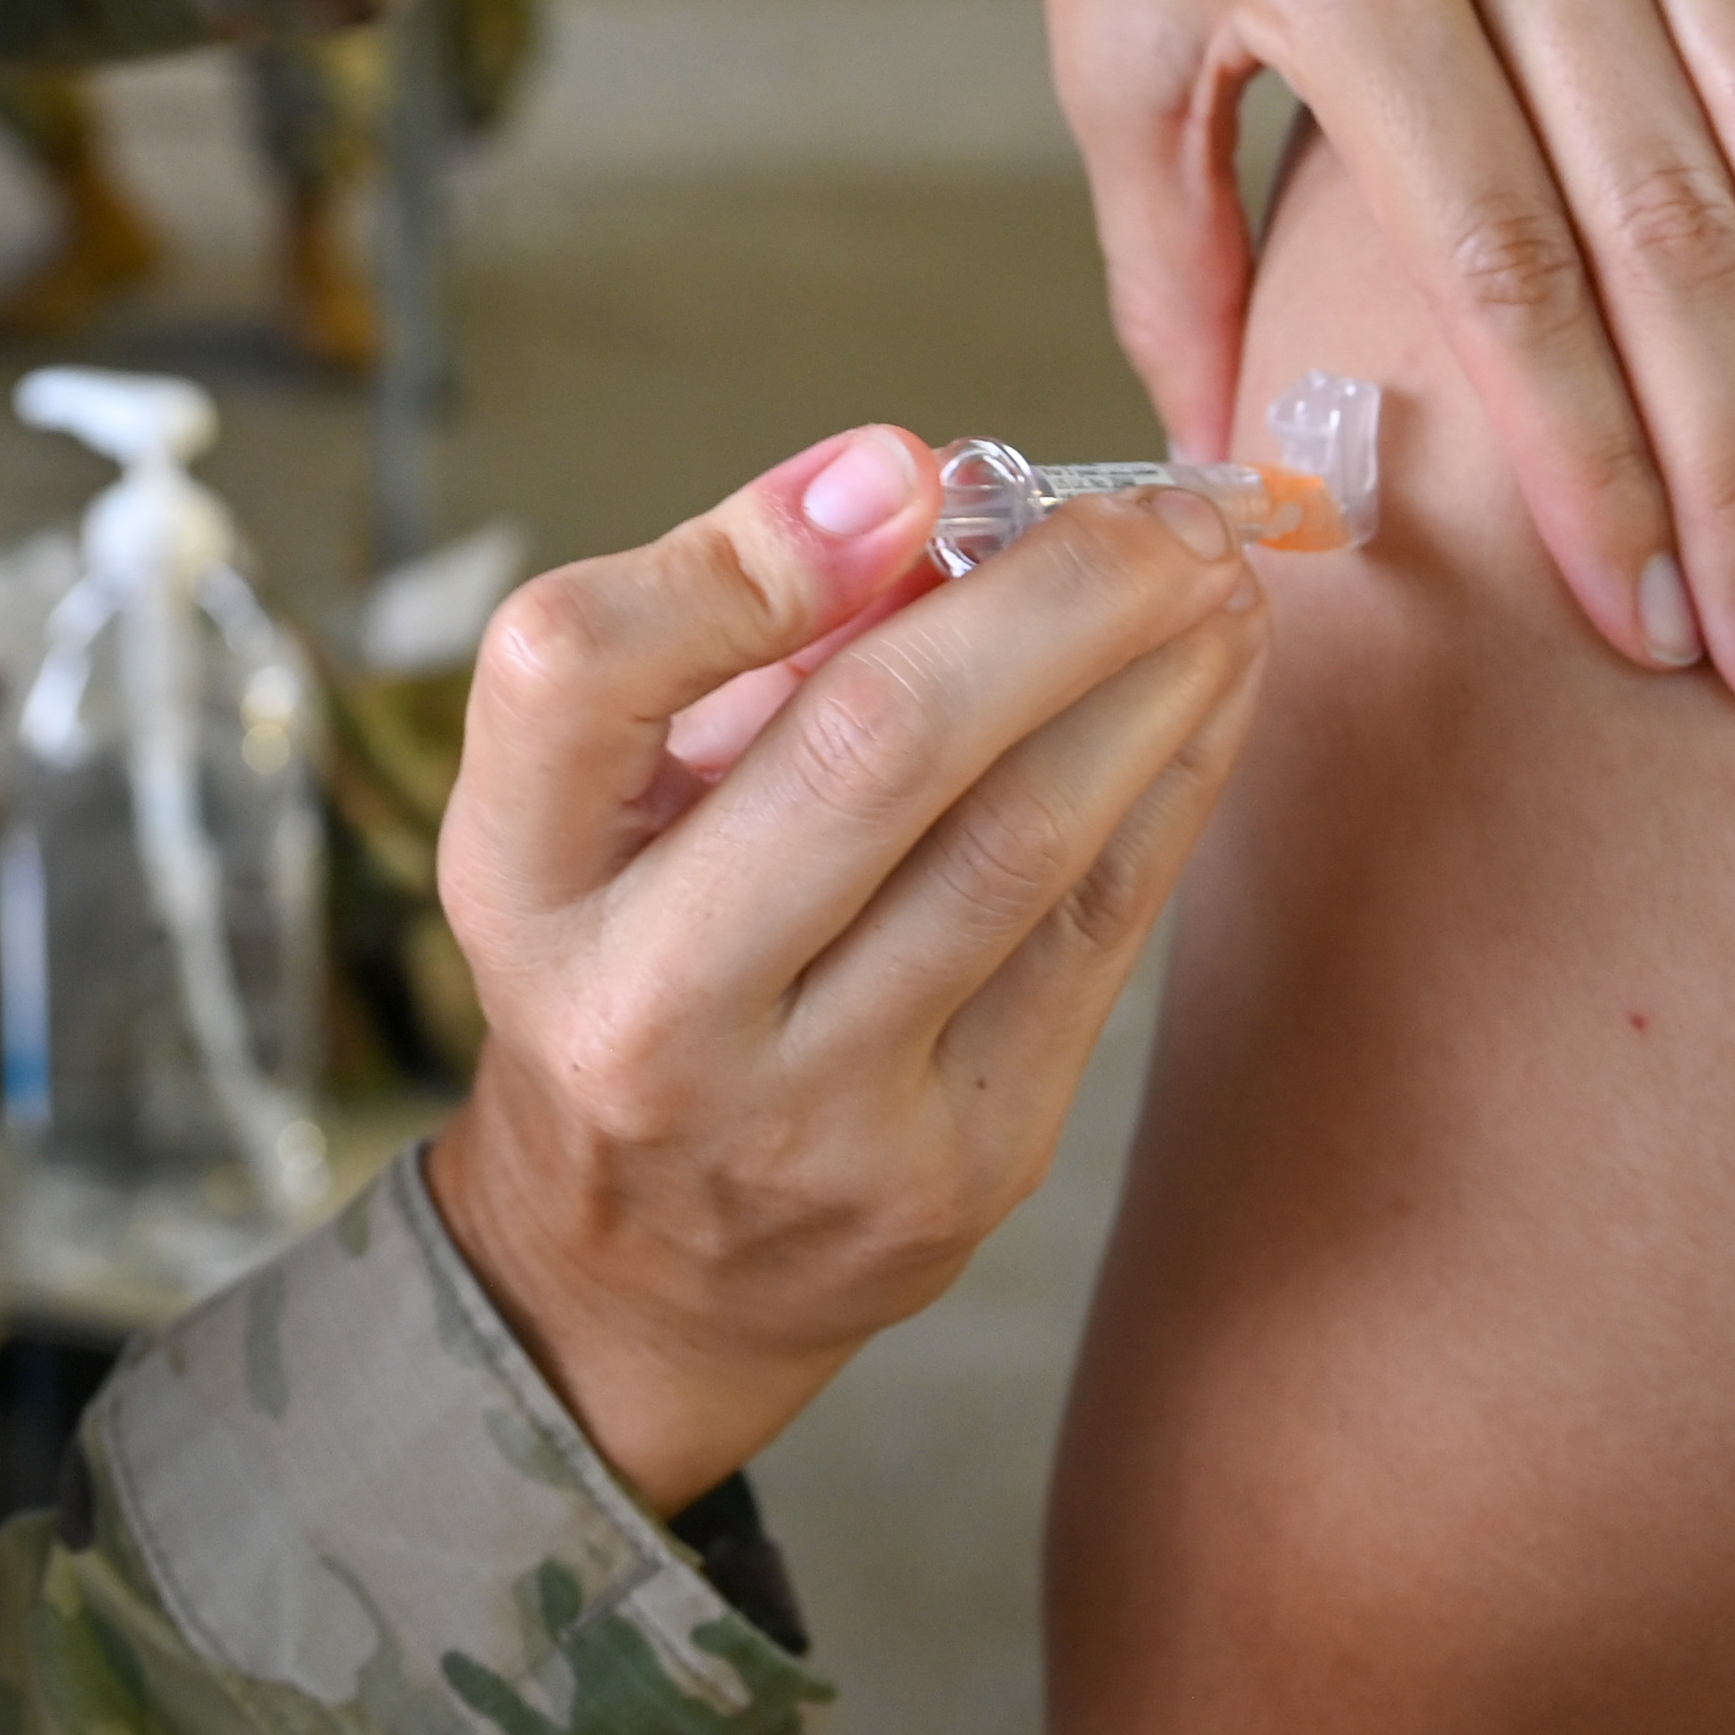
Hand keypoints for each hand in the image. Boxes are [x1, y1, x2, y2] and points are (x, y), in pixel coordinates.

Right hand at [426, 426, 1264, 1513]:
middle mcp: (644, 1006)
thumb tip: (915, 490)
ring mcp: (810, 1110)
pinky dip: (1167, 787)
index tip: (901, 461)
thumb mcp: (586, 799)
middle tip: (1159, 510)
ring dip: (1146, 681)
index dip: (748, 552)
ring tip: (1216, 571)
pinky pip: (1090, 940)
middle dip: (1047, 601)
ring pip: (1016, 844)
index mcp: (519, 875)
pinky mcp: (951, 1170)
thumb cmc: (627, 961)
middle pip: (864, 752)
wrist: (642, 1272)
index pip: (578, 674)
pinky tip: (1210, 690)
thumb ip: (714, 640)